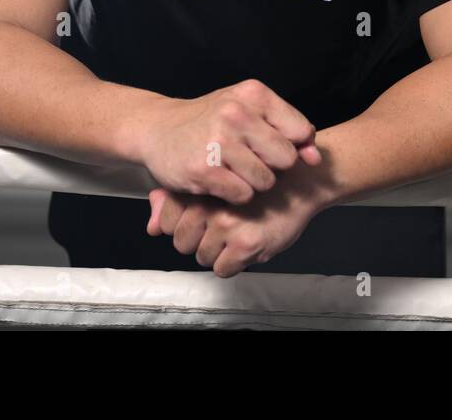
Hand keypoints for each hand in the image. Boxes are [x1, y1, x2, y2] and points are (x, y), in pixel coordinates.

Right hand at [137, 79, 321, 203]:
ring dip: (253, 182)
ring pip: (265, 180)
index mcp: (253, 94)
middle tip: (250, 159)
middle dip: (273, 166)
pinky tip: (220, 180)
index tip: (273, 148)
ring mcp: (219, 141)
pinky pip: (243, 194)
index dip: (293, 146)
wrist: (158, 129)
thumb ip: (288, 130)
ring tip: (233, 169)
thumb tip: (315, 158)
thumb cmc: (211, 121)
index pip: (301, 131)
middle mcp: (236, 113)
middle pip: (286, 159)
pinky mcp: (204, 169)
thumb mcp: (249, 111)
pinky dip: (235, 194)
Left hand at [145, 166, 329, 276]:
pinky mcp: (245, 244)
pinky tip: (246, 244)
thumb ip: (177, 201)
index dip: (178, 225)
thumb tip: (152, 227)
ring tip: (237, 233)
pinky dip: (232, 263)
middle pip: (182, 242)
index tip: (197, 221)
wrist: (299, 182)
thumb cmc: (256, 182)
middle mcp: (208, 205)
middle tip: (223, 227)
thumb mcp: (215, 184)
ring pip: (202, 257)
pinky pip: (222, 269)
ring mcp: (226, 225)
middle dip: (199, 240)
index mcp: (199, 187)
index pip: (165, 220)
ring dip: (217, 252)